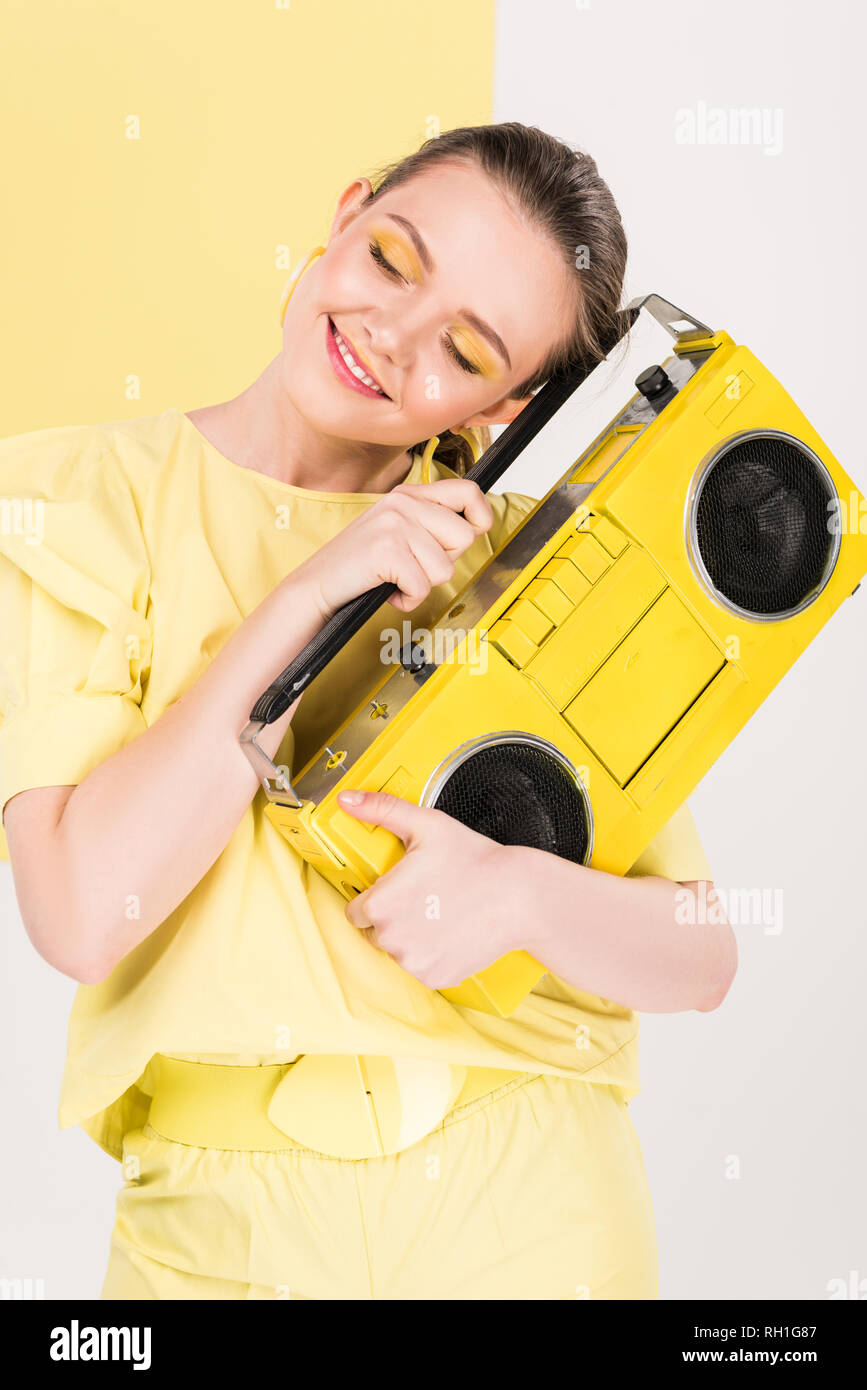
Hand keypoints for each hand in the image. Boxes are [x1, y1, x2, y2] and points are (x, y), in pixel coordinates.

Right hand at [295, 478, 493, 620]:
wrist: (317, 584)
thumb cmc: (360, 564)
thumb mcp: (397, 530)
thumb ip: (431, 523)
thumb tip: (475, 527)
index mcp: (409, 494)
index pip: (469, 490)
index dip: (480, 517)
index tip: (471, 534)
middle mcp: (403, 503)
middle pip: (464, 536)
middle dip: (445, 561)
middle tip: (414, 565)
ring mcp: (395, 525)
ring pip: (445, 568)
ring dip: (423, 584)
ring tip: (397, 578)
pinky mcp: (387, 550)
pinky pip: (423, 586)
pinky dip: (408, 599)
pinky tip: (389, 589)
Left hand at [337, 788, 527, 988]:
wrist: (519, 896)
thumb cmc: (474, 860)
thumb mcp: (426, 825)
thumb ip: (381, 810)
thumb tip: (347, 799)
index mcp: (380, 904)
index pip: (355, 911)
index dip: (376, 898)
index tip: (397, 890)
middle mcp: (391, 939)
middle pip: (376, 932)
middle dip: (393, 917)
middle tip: (424, 898)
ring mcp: (413, 962)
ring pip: (399, 951)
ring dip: (411, 937)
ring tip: (440, 913)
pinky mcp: (435, 977)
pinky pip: (422, 967)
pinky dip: (432, 955)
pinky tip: (451, 933)